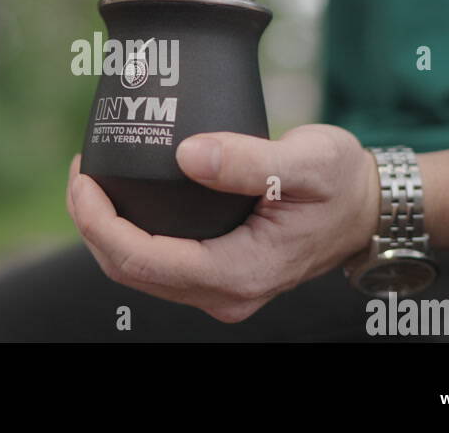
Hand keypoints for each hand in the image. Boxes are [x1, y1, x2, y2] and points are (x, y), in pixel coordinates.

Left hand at [66, 124, 379, 322]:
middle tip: (81, 170)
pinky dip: (128, 234)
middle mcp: (224, 293)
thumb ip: (249, 160)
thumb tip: (186, 155)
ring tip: (92, 180)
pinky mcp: (216, 273)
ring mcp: (218, 289)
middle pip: (129, 271)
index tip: (84, 175)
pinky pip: (155, 263)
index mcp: (241, 272)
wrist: (367, 208)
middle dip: (91, 224)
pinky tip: (122, 197)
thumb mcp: (307, 161)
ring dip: (104, 231)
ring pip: (137, 271)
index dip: (100, 222)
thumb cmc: (342, 182)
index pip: (144, 259)